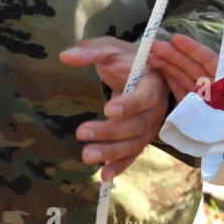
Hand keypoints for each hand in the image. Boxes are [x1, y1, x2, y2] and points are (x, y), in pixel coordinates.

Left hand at [59, 36, 170, 181]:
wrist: (141, 70)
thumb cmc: (125, 59)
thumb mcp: (109, 48)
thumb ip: (90, 51)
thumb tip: (66, 56)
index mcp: (154, 82)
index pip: (146, 96)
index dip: (129, 105)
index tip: (107, 110)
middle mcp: (157, 107)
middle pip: (138, 125)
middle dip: (110, 132)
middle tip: (81, 132)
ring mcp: (151, 124)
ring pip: (135, 143)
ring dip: (112, 152)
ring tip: (86, 155)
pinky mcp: (143, 137)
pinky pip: (133, 153)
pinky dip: (120, 165)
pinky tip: (104, 176)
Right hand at [146, 34, 219, 101]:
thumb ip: (221, 81)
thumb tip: (210, 68)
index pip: (208, 59)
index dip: (192, 48)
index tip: (176, 38)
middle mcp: (215, 86)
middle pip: (192, 66)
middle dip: (172, 54)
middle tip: (152, 44)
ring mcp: (203, 98)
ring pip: (184, 78)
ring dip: (167, 66)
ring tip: (149, 57)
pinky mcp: (194, 109)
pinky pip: (183, 92)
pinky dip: (171, 81)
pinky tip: (160, 70)